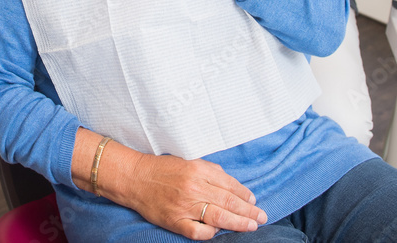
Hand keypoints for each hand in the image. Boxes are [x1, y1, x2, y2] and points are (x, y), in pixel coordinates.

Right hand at [113, 153, 266, 239]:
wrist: (135, 178)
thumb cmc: (163, 169)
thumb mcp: (189, 162)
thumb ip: (210, 172)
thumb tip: (232, 186)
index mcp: (198, 170)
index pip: (229, 185)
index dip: (245, 194)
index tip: (254, 201)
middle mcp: (194, 188)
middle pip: (229, 202)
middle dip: (248, 211)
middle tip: (261, 217)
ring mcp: (184, 206)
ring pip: (218, 217)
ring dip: (238, 223)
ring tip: (251, 226)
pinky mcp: (174, 221)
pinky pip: (198, 232)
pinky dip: (210, 234)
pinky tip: (218, 232)